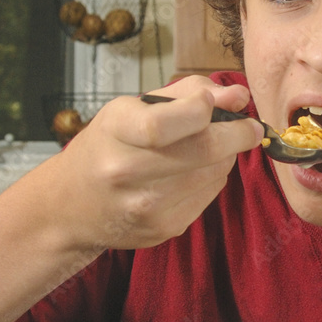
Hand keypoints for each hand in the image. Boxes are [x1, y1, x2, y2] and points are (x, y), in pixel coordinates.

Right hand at [37, 76, 262, 252]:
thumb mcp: (133, 107)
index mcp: (115, 132)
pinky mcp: (164, 228)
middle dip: (238, 134)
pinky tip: (193, 172)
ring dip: (225, 155)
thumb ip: (188, 93)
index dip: (200, 109)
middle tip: (249, 126)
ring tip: (208, 147)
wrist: (72, 206)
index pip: (163, 124)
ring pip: (215, 172)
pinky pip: (210, 194)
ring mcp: (146, 206)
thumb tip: (239, 95)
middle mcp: (126, 172)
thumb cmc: (108, 145)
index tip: (212, 102)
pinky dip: (213, 177)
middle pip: (203, 150)